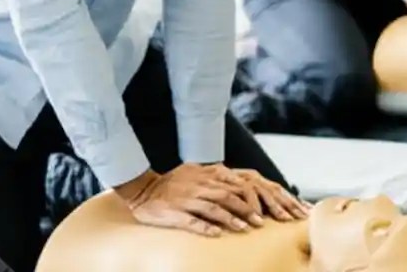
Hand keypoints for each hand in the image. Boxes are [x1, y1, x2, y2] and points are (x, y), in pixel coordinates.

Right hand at [116, 163, 305, 236]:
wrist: (142, 191)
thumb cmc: (170, 184)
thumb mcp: (193, 172)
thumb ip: (215, 175)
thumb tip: (239, 180)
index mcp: (203, 175)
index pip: (234, 184)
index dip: (252, 196)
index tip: (265, 209)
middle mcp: (197, 185)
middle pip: (228, 196)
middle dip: (247, 209)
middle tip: (261, 222)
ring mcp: (186, 199)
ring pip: (213, 208)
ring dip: (231, 219)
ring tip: (245, 229)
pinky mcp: (175, 213)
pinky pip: (192, 221)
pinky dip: (206, 227)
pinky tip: (217, 235)